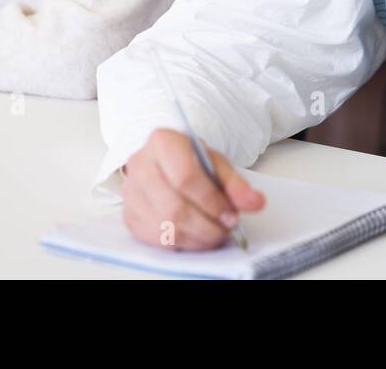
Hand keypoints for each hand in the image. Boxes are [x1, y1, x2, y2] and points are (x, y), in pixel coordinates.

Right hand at [120, 128, 266, 250]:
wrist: (165, 163)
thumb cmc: (191, 160)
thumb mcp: (216, 163)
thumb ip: (235, 183)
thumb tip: (255, 202)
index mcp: (162, 141)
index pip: (185, 177)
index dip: (211, 201)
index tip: (231, 214)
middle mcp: (140, 165)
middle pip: (174, 207)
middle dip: (207, 225)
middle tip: (227, 227)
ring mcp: (131, 193)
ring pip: (165, 227)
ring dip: (198, 237)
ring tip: (215, 232)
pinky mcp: (130, 216)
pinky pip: (157, 240)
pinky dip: (184, 244)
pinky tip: (198, 236)